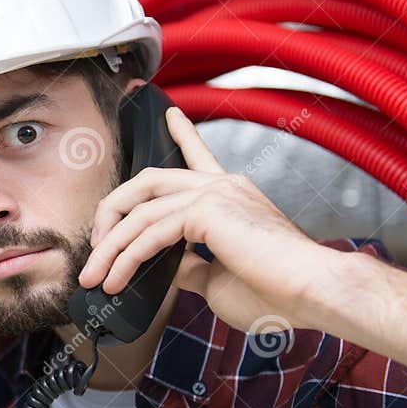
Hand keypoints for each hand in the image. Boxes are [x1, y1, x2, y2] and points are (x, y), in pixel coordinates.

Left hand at [77, 106, 338, 333]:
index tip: (169, 113)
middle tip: (95, 247)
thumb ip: (191, 265)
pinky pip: (150, 232)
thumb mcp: (218, 277)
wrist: (311, 294)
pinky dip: (127, 257)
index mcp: (230, 194)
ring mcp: (214, 193)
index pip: (198, 155)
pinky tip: (117, 280)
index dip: (181, 132)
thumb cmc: (275, 292)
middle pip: (147, 181)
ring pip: (141, 211)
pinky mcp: (207, 211)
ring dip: (110, 247)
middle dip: (111, 212)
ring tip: (95, 278)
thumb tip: (167, 268)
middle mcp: (221, 185)